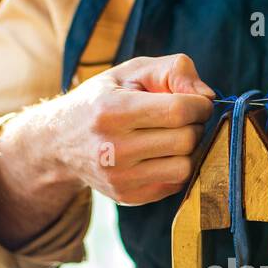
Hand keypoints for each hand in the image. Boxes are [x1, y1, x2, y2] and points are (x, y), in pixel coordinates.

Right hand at [40, 54, 215, 205]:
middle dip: (195, 125)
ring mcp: (120, 178)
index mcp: (112, 111)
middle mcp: (113, 149)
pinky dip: (176, 166)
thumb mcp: (130, 72)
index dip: (198, 104)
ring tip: (174, 136)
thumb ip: (173, 70)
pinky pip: (175, 184)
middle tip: (184, 118)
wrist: (59, 143)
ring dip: (189, 150)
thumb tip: (208, 96)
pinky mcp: (128, 196)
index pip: (178, 110)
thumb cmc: (103, 100)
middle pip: (186, 139)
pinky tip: (161, 154)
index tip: (196, 102)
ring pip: (185, 166)